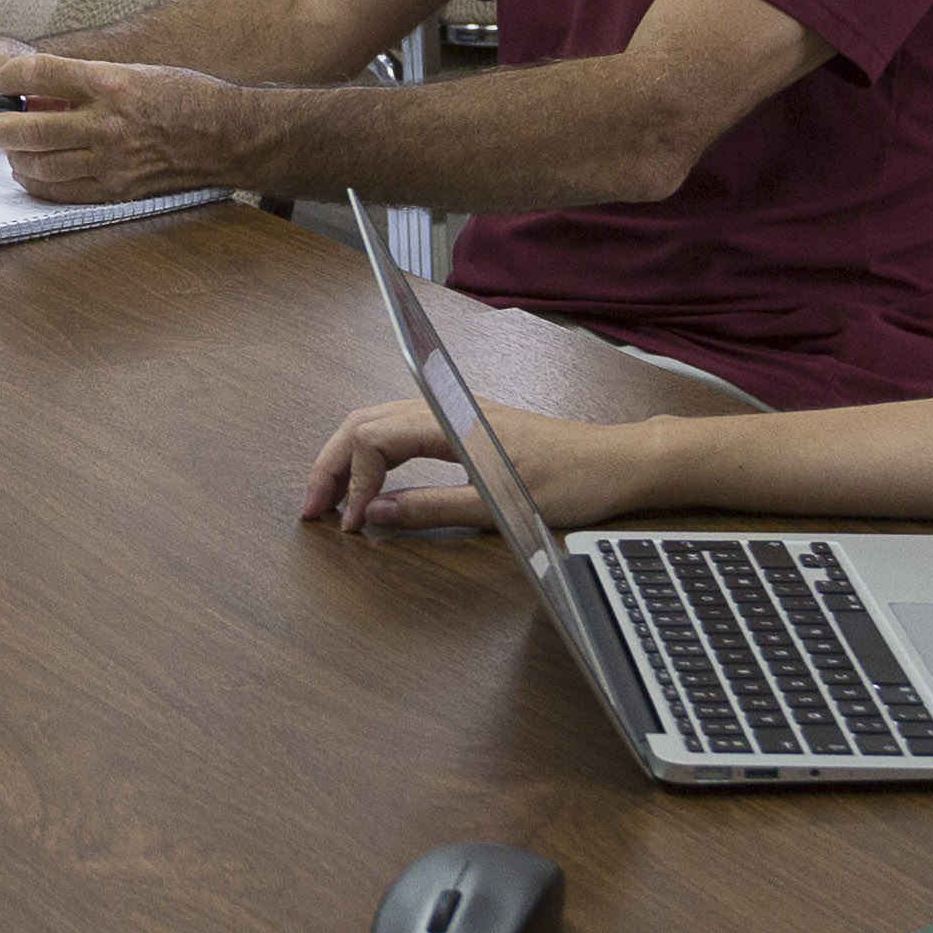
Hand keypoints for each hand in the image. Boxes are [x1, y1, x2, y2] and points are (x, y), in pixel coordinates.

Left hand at [0, 48, 249, 203]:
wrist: (227, 135)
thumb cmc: (183, 96)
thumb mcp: (133, 71)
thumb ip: (82, 81)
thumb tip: (34, 91)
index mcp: (112, 83)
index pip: (37, 73)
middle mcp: (108, 123)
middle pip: (28, 126)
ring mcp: (112, 161)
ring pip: (40, 163)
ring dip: (13, 156)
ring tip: (4, 148)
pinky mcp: (116, 189)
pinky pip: (62, 190)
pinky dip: (37, 182)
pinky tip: (30, 171)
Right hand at [301, 396, 667, 534]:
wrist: (620, 463)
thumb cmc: (572, 481)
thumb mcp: (500, 506)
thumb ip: (432, 508)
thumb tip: (376, 515)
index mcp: (451, 420)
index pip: (373, 437)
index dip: (353, 480)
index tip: (353, 524)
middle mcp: (447, 408)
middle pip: (363, 422)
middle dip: (331, 463)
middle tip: (312, 509)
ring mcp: (455, 415)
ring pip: (379, 424)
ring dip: (350, 458)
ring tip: (334, 499)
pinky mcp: (466, 428)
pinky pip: (402, 432)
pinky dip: (376, 456)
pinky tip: (376, 485)